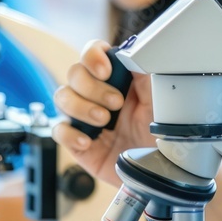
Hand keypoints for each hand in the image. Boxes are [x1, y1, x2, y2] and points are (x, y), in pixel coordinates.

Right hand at [51, 40, 156, 185]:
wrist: (162, 168)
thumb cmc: (163, 131)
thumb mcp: (159, 96)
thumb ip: (143, 71)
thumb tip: (129, 52)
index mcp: (117, 78)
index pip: (93, 53)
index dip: (93, 56)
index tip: (105, 71)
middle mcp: (98, 94)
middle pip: (74, 73)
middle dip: (93, 87)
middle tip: (116, 103)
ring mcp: (85, 117)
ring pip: (61, 97)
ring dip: (82, 107)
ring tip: (104, 121)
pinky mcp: (78, 142)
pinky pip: (58, 130)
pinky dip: (70, 133)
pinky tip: (89, 141)